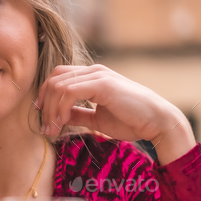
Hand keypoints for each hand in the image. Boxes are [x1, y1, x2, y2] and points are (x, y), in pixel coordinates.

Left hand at [35, 64, 194, 165]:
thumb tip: (59, 117)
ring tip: (52, 129)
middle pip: (54, 79)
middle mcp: (93, 71)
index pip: (58, 77)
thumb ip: (78, 114)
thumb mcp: (97, 119)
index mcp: (92, 76)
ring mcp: (98, 75)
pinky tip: (62, 122)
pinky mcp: (102, 84)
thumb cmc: (131, 121)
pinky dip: (60, 107)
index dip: (45, 96)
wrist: (157, 121)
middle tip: (45, 129)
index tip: (43, 119)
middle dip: (44, 105)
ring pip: (58, 85)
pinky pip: (70, 91)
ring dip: (50, 110)